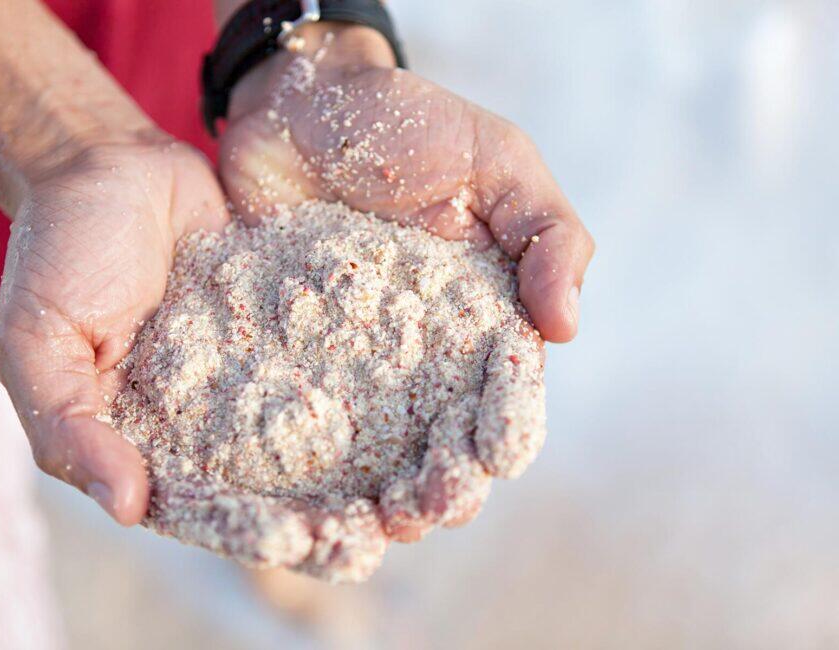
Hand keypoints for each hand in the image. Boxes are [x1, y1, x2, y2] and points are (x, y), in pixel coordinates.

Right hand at [0, 135, 380, 580]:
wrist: (108, 163)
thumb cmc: (58, 251)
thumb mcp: (38, 343)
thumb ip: (69, 427)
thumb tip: (126, 506)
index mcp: (149, 440)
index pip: (205, 507)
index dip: (250, 531)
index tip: (301, 540)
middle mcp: (210, 418)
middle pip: (275, 485)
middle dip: (327, 514)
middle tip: (381, 531)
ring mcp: (256, 371)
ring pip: (318, 431)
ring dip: (368, 464)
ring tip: (423, 482)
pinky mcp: (291, 324)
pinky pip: (336, 356)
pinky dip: (379, 378)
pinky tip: (430, 397)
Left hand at [218, 25, 592, 542]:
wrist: (302, 100)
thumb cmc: (409, 125)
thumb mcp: (499, 165)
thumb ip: (548, 237)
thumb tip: (565, 326)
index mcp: (479, 319)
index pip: (500, 393)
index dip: (502, 431)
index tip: (495, 458)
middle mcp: (419, 354)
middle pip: (437, 439)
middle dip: (442, 483)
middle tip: (430, 510)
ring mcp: (352, 359)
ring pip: (372, 449)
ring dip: (376, 497)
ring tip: (371, 530)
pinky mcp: (289, 355)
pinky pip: (298, 418)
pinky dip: (301, 466)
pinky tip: (300, 504)